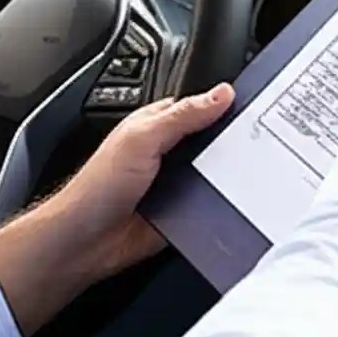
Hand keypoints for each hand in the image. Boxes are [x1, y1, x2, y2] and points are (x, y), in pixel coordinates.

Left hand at [0, 83, 233, 334]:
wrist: (85, 242)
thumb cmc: (97, 188)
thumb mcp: (142, 139)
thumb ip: (183, 116)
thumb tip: (220, 94)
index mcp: (156, 125)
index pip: (199, 106)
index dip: (224, 105)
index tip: (252, 108)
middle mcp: (167, 151)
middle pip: (212, 141)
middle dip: (230, 143)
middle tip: (252, 144)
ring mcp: (175, 182)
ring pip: (215, 173)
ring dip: (225, 175)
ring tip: (243, 172)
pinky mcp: (182, 210)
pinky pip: (210, 203)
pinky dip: (219, 203)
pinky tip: (226, 201)